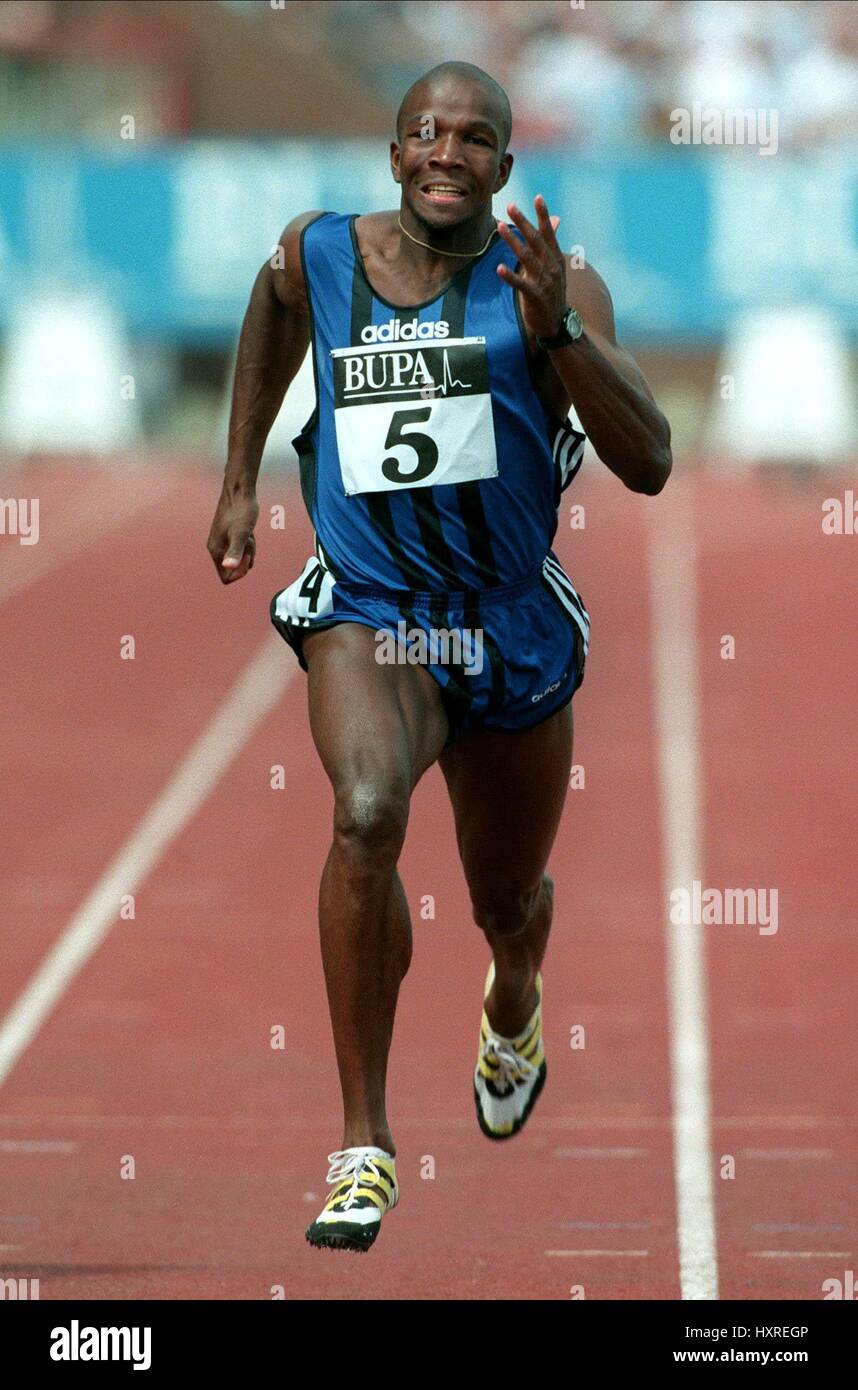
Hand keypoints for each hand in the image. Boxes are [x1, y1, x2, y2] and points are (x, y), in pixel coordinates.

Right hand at [207, 487, 258, 583]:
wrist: (239, 490)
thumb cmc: (242, 511)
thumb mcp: (242, 533)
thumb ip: (235, 551)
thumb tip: (228, 566)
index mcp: (216, 551)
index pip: (226, 577)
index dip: (240, 572)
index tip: (247, 555)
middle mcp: (216, 548)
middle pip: (235, 568)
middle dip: (247, 557)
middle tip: (249, 539)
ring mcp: (222, 541)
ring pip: (239, 557)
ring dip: (249, 548)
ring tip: (249, 532)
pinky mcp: (228, 534)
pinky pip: (240, 547)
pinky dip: (248, 541)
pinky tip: (249, 529)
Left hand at [496, 195, 565, 340]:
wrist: (557, 323)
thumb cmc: (552, 294)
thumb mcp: (555, 268)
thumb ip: (550, 245)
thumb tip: (554, 221)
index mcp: (556, 258)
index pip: (549, 233)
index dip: (543, 215)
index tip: (537, 197)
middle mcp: (552, 267)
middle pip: (536, 240)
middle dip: (523, 222)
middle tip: (511, 206)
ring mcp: (545, 281)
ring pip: (527, 257)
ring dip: (512, 242)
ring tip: (499, 228)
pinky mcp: (536, 296)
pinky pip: (521, 284)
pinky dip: (510, 276)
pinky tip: (499, 269)